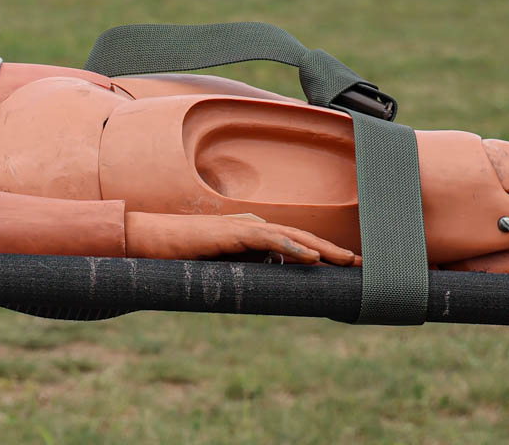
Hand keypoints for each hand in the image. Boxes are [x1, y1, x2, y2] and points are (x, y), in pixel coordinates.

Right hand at [125, 211, 359, 265]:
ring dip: (322, 248)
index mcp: (248, 235)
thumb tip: (269, 281)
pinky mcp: (231, 233)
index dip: (321, 253)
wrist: (145, 242)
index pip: (292, 243)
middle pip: (299, 237)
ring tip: (348, 261)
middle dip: (332, 250)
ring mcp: (241, 228)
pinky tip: (312, 259)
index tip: (346, 267)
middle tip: (363, 265)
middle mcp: (249, 227)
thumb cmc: (175, 256)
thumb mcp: (218, 269)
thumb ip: (243, 271)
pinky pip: (269, 240)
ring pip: (291, 236)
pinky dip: (293, 248)